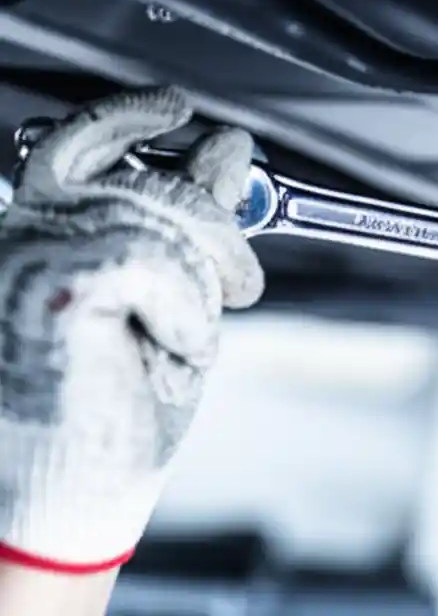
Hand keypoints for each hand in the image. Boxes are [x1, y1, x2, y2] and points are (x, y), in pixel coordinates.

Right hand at [0, 87, 262, 571]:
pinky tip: (169, 349)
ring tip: (185, 340)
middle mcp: (16, 238)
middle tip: (238, 280)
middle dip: (213, 228)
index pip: (77, 144)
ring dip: (198, 286)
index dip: (133, 117)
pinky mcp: (51, 288)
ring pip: (160, 220)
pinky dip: (184, 312)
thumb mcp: (163, 302)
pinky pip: (157, 262)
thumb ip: (187, 226)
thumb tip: (224, 152)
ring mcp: (25, 258)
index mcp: (31, 236)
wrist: (60, 503)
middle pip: (142, 182)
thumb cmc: (100, 418)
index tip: (180, 112)